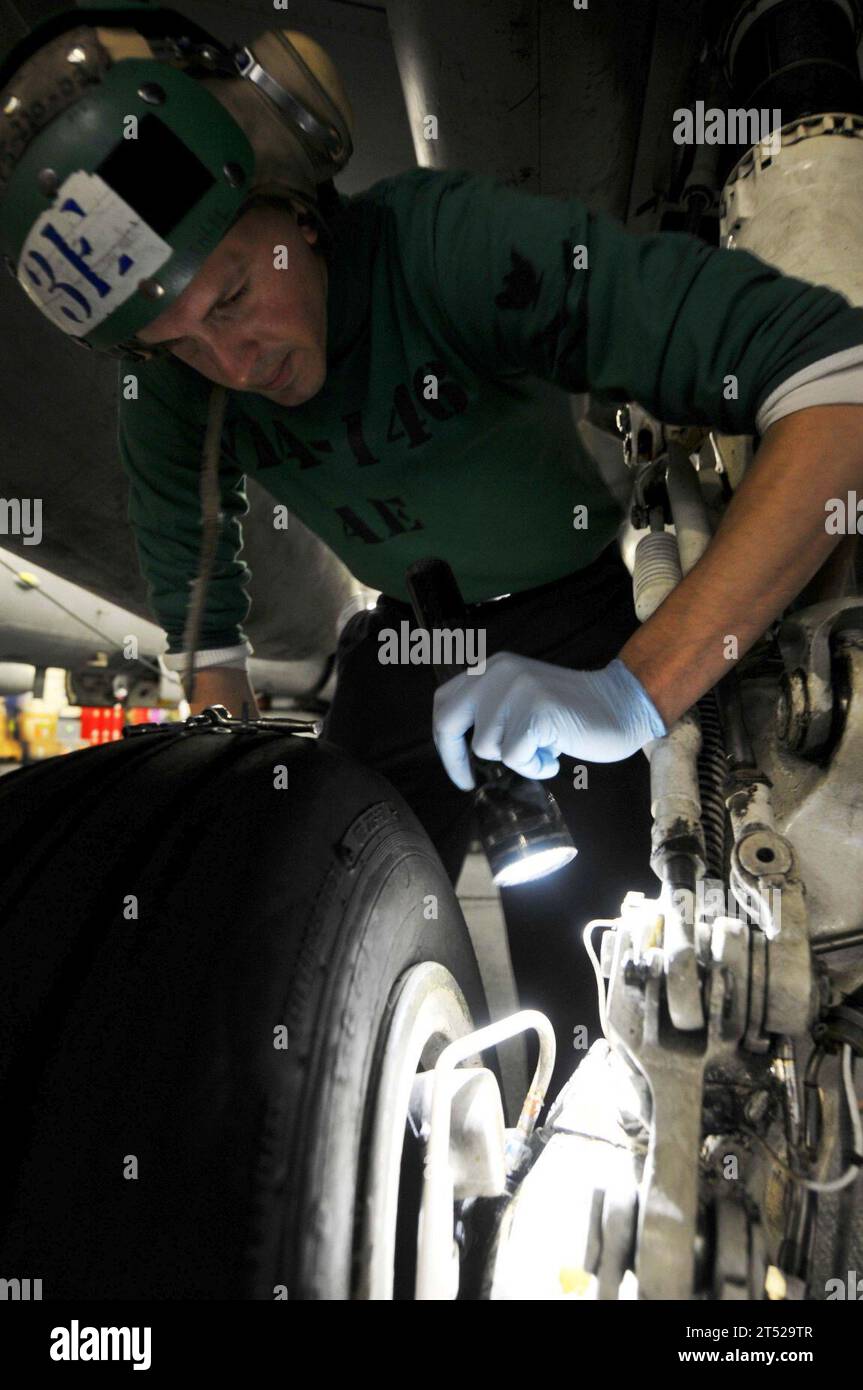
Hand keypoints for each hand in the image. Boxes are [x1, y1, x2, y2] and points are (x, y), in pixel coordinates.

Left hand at [433, 652, 666, 790]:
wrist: (620, 705)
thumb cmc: (571, 712)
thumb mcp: (521, 698)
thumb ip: (491, 709)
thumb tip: (458, 748)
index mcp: (492, 668)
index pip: (444, 702)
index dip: (444, 741)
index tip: (457, 766)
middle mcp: (498, 673)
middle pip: (448, 723)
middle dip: (455, 759)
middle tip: (468, 782)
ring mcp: (517, 691)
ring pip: (487, 747)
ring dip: (515, 760)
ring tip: (544, 748)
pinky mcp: (535, 713)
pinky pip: (514, 758)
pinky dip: (534, 767)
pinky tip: (555, 754)